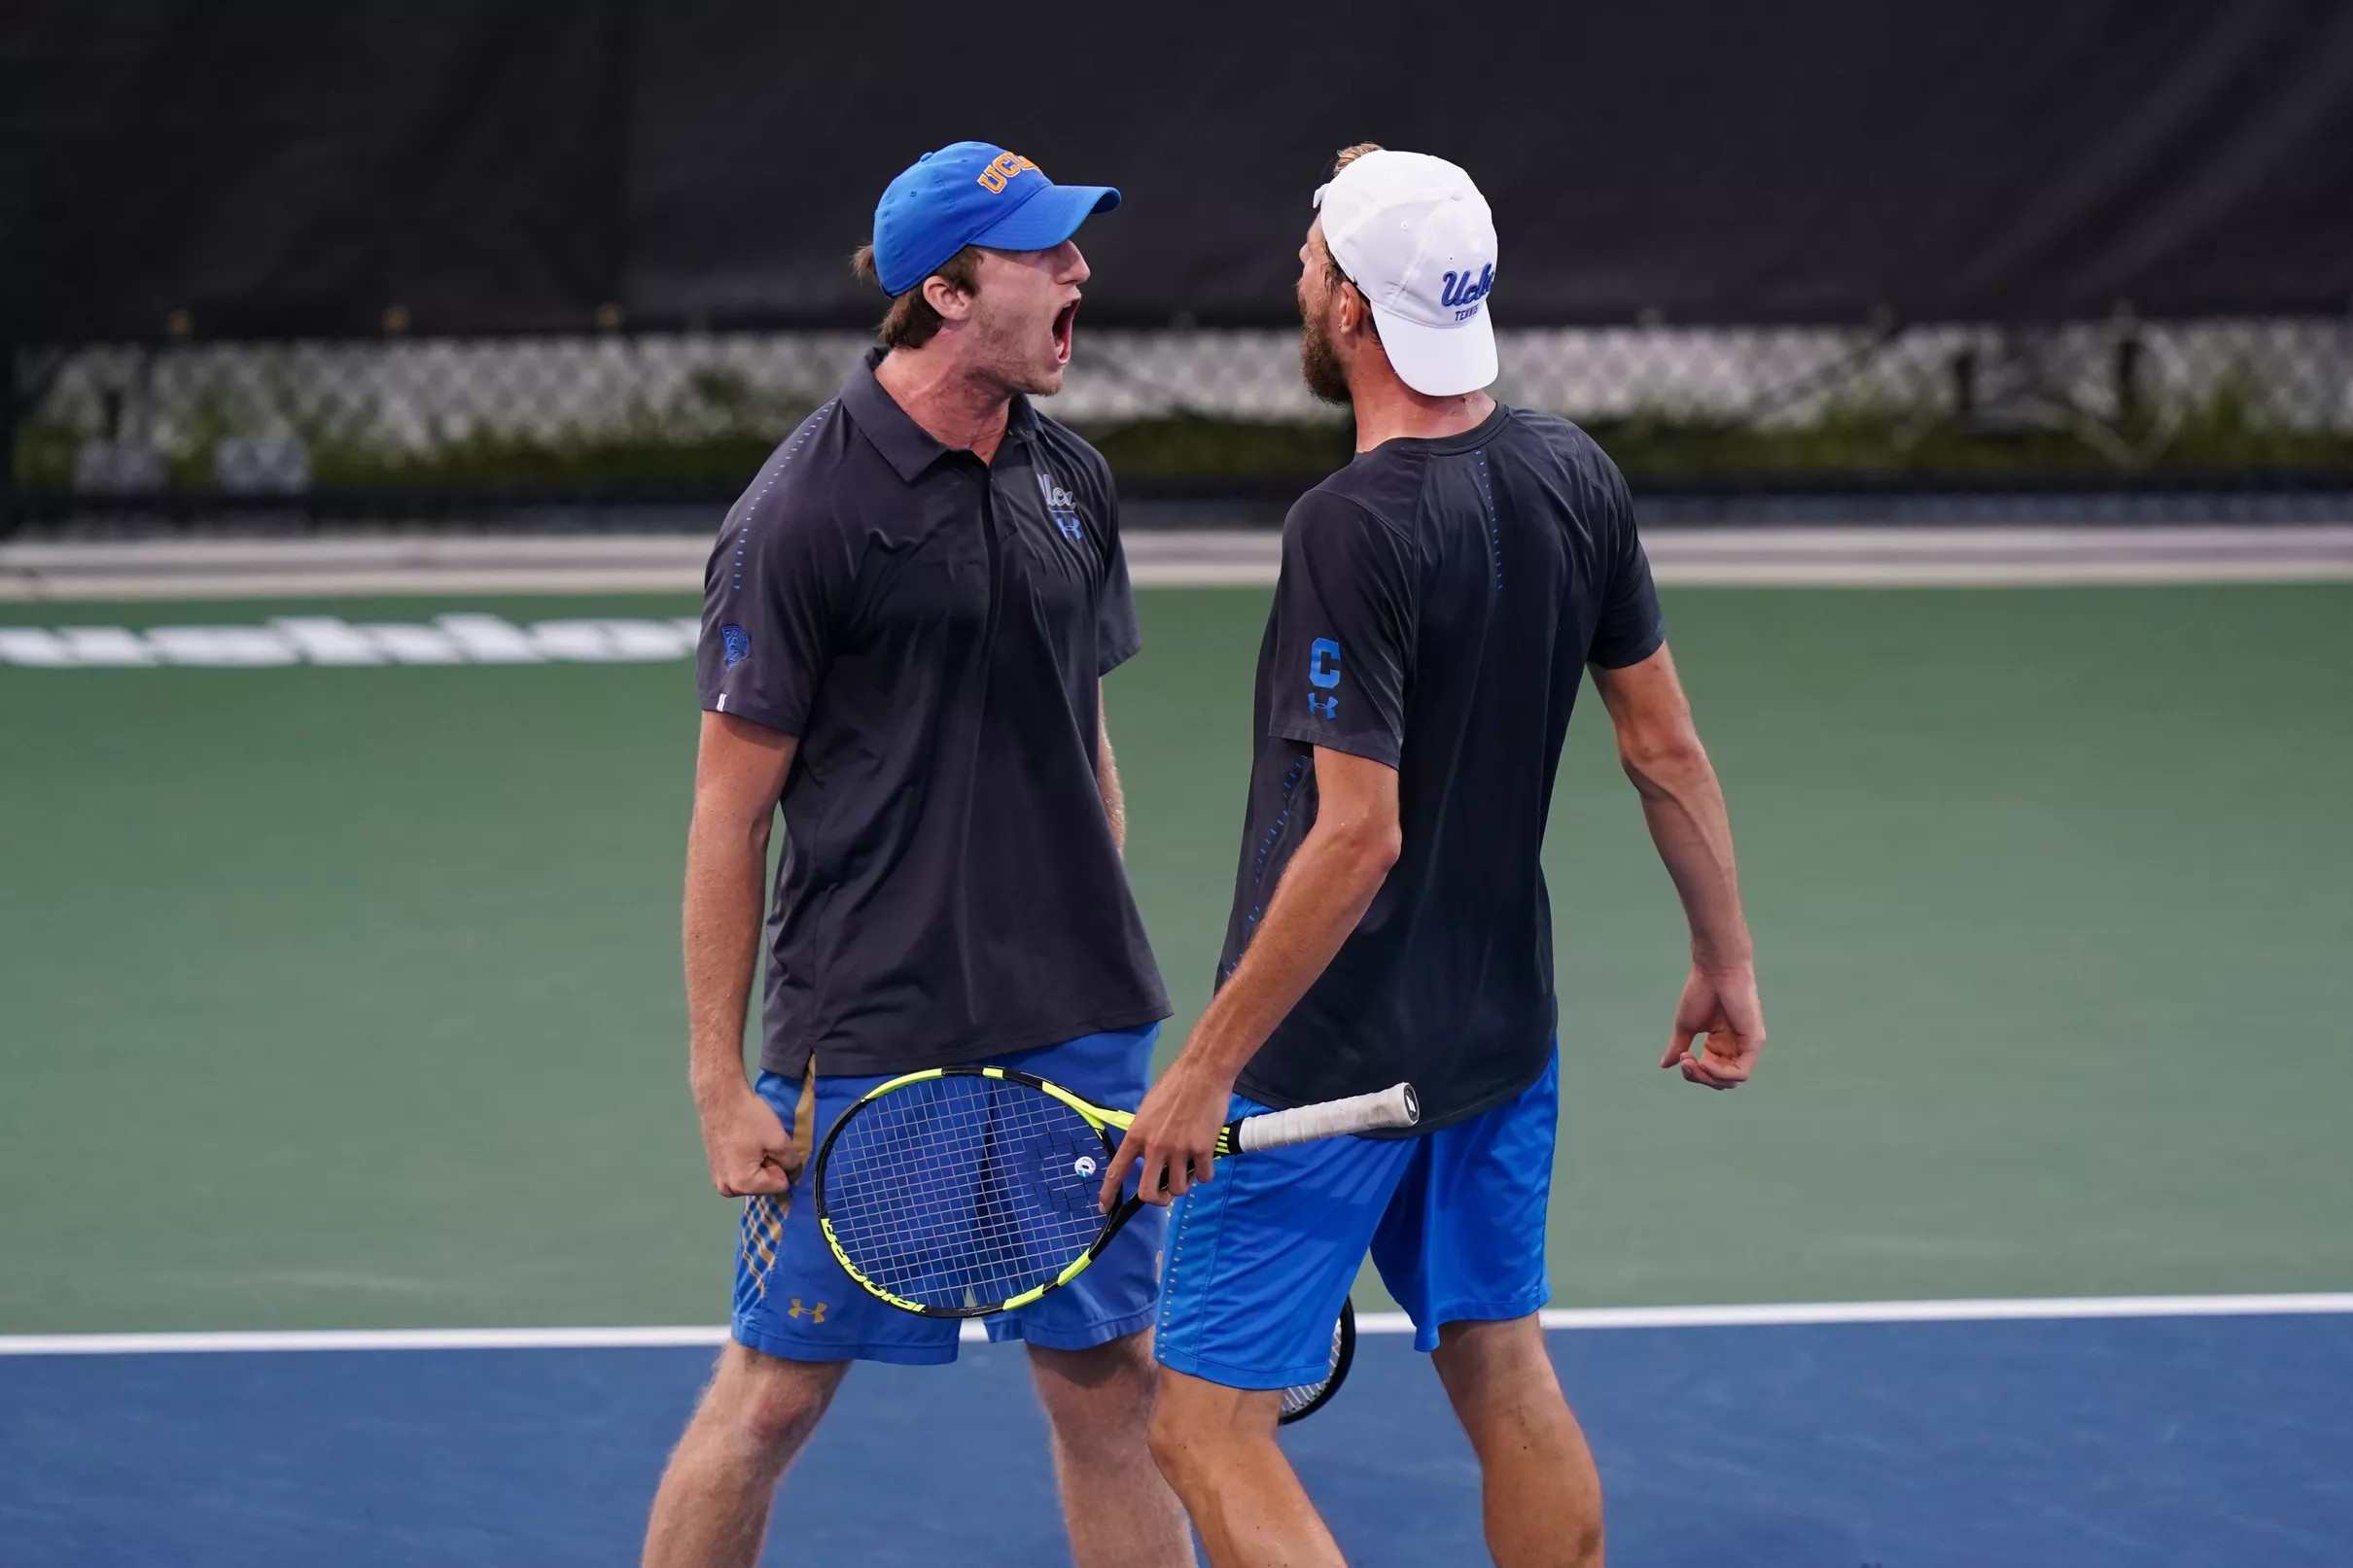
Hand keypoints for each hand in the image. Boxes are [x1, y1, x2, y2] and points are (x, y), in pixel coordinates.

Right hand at [697, 1082, 795, 1195]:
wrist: (721, 1098)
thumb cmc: (749, 1118)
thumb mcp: (778, 1139)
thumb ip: (791, 1161)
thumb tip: (792, 1172)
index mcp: (743, 1184)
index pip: (780, 1185)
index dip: (781, 1165)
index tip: (770, 1147)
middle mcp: (728, 1189)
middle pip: (765, 1185)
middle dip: (768, 1166)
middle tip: (760, 1144)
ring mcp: (719, 1181)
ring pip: (754, 1180)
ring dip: (757, 1164)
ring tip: (750, 1143)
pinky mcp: (715, 1171)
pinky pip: (741, 1174)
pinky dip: (746, 1162)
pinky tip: (741, 1144)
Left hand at [1100, 1054, 1235, 1210]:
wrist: (1203, 1073)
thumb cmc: (1175, 1086)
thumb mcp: (1148, 1110)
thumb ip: (1145, 1135)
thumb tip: (1148, 1155)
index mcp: (1136, 1135)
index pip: (1116, 1171)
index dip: (1108, 1193)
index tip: (1105, 1209)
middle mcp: (1154, 1146)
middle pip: (1149, 1193)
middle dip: (1158, 1200)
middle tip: (1165, 1193)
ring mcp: (1178, 1150)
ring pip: (1178, 1189)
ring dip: (1184, 1183)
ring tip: (1189, 1167)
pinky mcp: (1201, 1150)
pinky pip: (1203, 1177)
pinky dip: (1205, 1173)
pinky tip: (1205, 1159)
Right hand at [1662, 964, 1764, 1089]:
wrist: (1716, 970)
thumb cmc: (1701, 991)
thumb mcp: (1686, 1026)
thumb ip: (1678, 1047)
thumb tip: (1665, 1065)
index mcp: (1720, 1043)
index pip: (1709, 1073)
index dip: (1693, 1073)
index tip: (1681, 1056)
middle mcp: (1735, 1047)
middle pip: (1720, 1081)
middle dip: (1699, 1077)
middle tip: (1685, 1060)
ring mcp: (1747, 1046)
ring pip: (1731, 1081)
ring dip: (1708, 1078)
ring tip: (1694, 1062)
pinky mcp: (1754, 1043)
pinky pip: (1741, 1073)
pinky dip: (1720, 1074)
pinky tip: (1705, 1064)